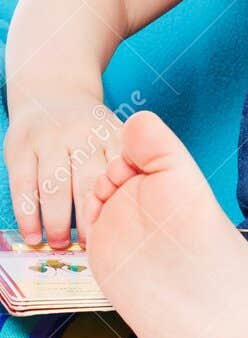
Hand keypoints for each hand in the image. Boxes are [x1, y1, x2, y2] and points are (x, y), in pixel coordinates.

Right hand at [3, 98, 124, 247]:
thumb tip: (135, 215)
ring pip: (53, 186)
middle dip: (88, 218)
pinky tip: (32, 235)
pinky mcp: (21, 146)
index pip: (118, 172)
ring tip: (59, 245)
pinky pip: (23, 185)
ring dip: (56, 220)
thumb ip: (126, 165)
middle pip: (87, 182)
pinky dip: (27, 214)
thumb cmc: (90, 130)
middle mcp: (81, 134)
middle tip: (90, 246)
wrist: (53, 91)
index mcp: (111, 135)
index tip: (118, 230)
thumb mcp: (115, 135)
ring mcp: (49, 138)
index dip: (117, 203)